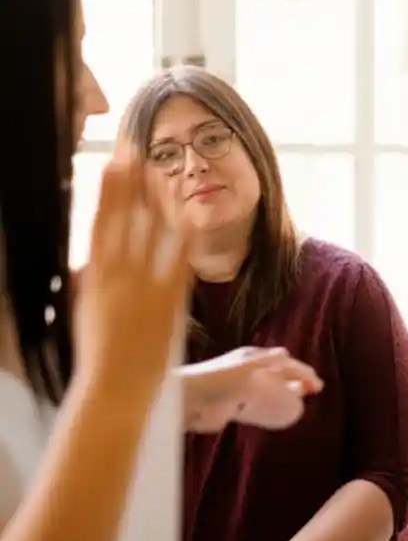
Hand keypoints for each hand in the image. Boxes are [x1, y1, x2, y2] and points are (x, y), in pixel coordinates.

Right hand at [74, 152, 189, 403]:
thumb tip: (91, 264)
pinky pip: (180, 263)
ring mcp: (144, 290)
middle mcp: (117, 277)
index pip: (101, 223)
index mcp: (94, 278)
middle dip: (131, 184)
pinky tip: (191, 215)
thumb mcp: (85, 311)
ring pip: (153, 235)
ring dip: (159, 201)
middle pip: (126, 220)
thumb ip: (91, 283)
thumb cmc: (99, 355)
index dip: (108, 191)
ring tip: (165, 172)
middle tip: (138, 150)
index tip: (113, 163)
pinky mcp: (169, 304)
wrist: (116, 390)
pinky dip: (185, 238)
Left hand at [181, 346, 323, 432]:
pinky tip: (278, 417)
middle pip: (279, 375)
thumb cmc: (222, 379)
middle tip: (313, 392)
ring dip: (285, 396)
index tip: (317, 384)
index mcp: (254, 358)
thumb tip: (290, 362)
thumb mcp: (252, 369)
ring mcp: (241, 389)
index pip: (285, 361)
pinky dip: (270, 411)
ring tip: (300, 404)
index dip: (302, 371)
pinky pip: (258, 408)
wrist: (191, 400)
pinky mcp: (233, 407)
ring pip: (270, 391)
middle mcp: (249, 371)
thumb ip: (270, 367)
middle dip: (297, 382)